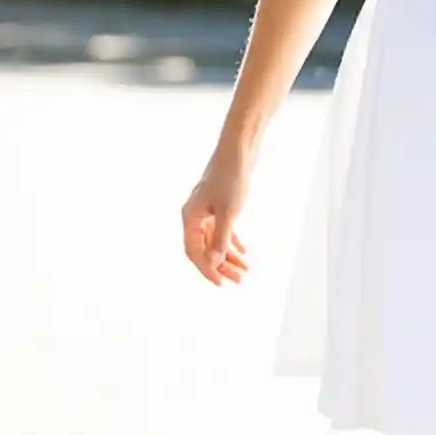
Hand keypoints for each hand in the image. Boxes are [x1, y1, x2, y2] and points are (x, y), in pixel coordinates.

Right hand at [181, 150, 250, 284]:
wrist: (238, 151)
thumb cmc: (231, 179)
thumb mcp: (228, 213)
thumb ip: (220, 239)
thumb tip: (213, 263)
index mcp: (190, 217)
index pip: (193, 251)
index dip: (207, 269)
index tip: (222, 282)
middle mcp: (194, 215)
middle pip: (204, 248)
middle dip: (221, 266)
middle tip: (239, 280)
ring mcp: (206, 210)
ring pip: (214, 240)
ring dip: (228, 256)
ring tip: (245, 270)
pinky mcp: (217, 205)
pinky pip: (221, 230)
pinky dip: (231, 242)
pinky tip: (244, 252)